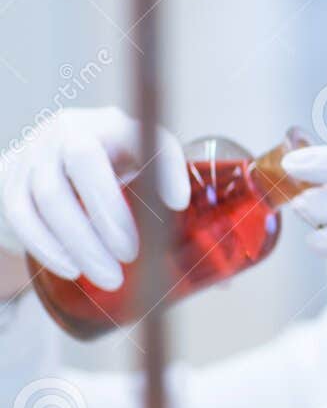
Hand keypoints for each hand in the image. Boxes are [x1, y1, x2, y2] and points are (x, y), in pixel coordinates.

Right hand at [0, 107, 188, 289]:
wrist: (44, 172)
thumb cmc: (113, 184)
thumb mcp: (143, 183)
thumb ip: (179, 222)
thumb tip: (224, 280)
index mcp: (120, 127)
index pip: (148, 135)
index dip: (165, 167)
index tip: (179, 204)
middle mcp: (75, 129)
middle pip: (83, 161)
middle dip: (109, 212)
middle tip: (132, 255)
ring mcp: (36, 153)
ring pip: (49, 193)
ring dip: (80, 241)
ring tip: (108, 277)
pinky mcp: (9, 180)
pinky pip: (21, 213)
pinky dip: (47, 245)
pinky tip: (71, 269)